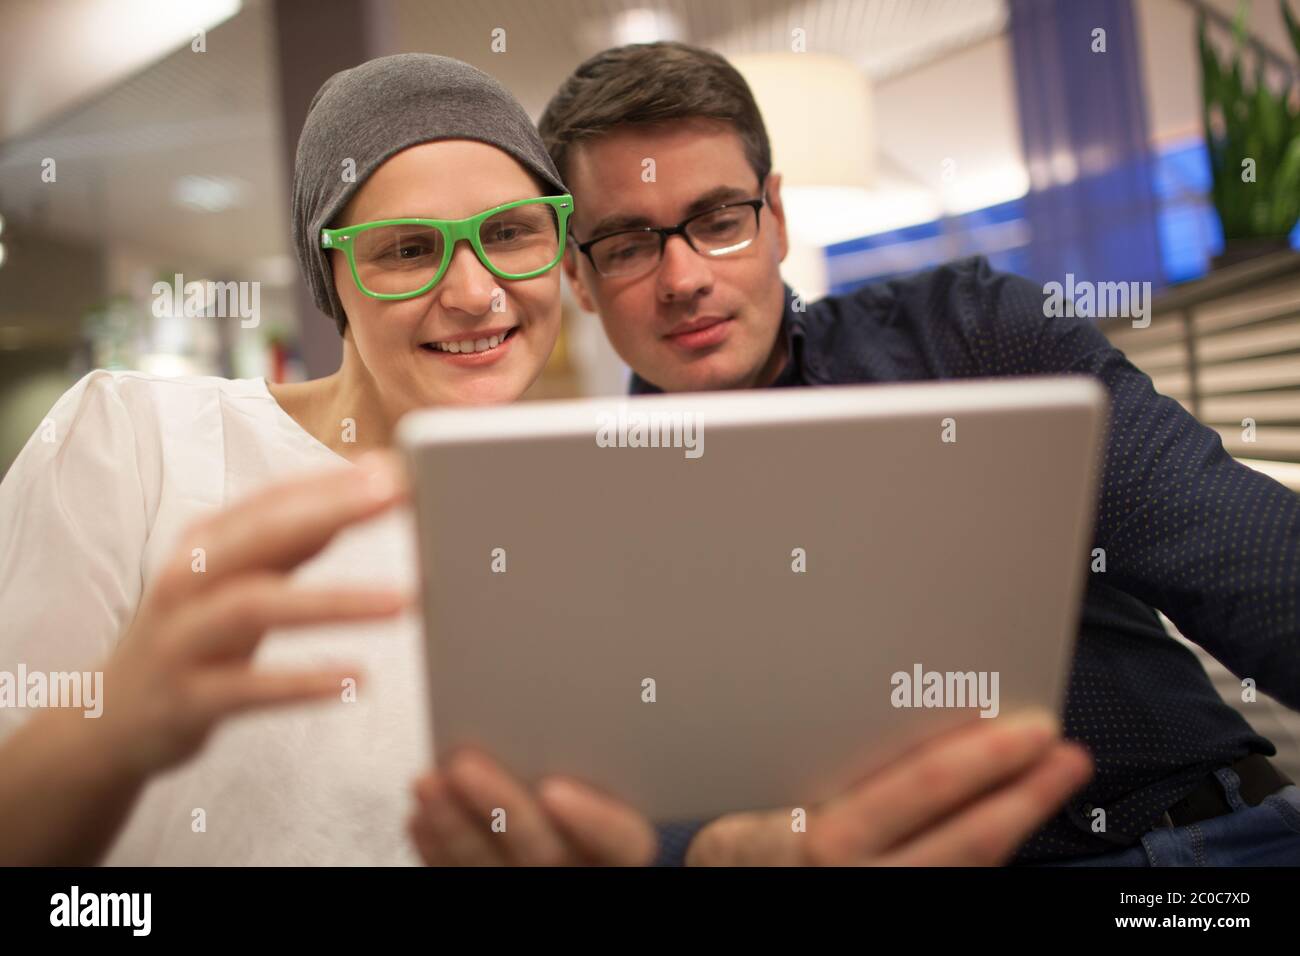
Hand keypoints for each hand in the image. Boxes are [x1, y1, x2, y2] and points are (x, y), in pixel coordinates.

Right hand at [96, 451, 410, 777]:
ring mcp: (182, 639)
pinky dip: (303, 682)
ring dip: (335, 600)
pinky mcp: (187, 699)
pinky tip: (356, 677)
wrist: (107, 717)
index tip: (396, 468)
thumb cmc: (193, 633)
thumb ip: (292, 541)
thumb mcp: (236, 578)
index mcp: (205, 543)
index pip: (272, 500)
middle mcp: (187, 580)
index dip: (333, 481)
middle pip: (263, 534)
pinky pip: (249, 688)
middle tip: (399, 496)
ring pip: (256, 606)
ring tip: (404, 600)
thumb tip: (361, 495)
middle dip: (332, 510)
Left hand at [408, 749, 656, 865]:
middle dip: (500, 806)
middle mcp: (579, 866)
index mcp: (622, 841)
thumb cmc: (600, 777)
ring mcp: (535, 879)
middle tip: (464, 766)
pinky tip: (422, 813)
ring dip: (454, 823)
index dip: (592, 819)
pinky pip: (460, 875)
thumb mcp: (613, 761)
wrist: (573, 824)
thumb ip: (598, 742)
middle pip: (545, 851)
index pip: (620, 840)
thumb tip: (581, 682)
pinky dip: (438, 846)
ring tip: (428, 782)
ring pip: (493, 866)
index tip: (556, 790)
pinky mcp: (494, 879)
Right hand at [686, 710, 1091, 865]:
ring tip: (1057, 773)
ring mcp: (880, 901)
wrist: (726, 891)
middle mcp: (856, 877)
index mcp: (821, 839)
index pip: (921, 791)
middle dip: (1022, 786)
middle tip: (1058, 742)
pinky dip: (990, 849)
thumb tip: (898, 705)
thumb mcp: (766, 789)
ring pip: (972, 866)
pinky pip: (956, 882)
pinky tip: (1011, 817)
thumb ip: (830, 763)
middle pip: (965, 835)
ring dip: (1022, 815)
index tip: (1023, 726)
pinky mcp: (903, 911)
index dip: (982, 757)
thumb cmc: (741, 841)